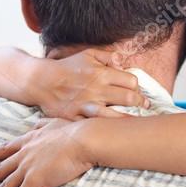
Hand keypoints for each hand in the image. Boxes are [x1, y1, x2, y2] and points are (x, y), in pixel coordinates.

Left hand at [0, 118, 93, 186]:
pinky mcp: (35, 183)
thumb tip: (37, 122)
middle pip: (0, 169)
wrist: (82, 140)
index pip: (7, 149)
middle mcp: (24, 156)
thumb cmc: (74, 131)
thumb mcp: (55, 122)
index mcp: (30, 140)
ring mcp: (27, 170)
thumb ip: (43, 124)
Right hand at [31, 48, 147, 119]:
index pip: (131, 81)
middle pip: (128, 98)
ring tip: (135, 122)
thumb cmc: (66, 67)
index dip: (138, 87)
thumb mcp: (87, 54)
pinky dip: (105, 129)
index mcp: (101, 73)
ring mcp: (86, 105)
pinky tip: (113, 132)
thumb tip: (123, 61)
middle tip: (144, 106)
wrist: (41, 80)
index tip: (138, 92)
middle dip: (140, 103)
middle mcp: (97, 89)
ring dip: (128, 119)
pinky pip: (94, 126)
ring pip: (115, 116)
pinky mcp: (76, 117)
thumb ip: (107, 56)